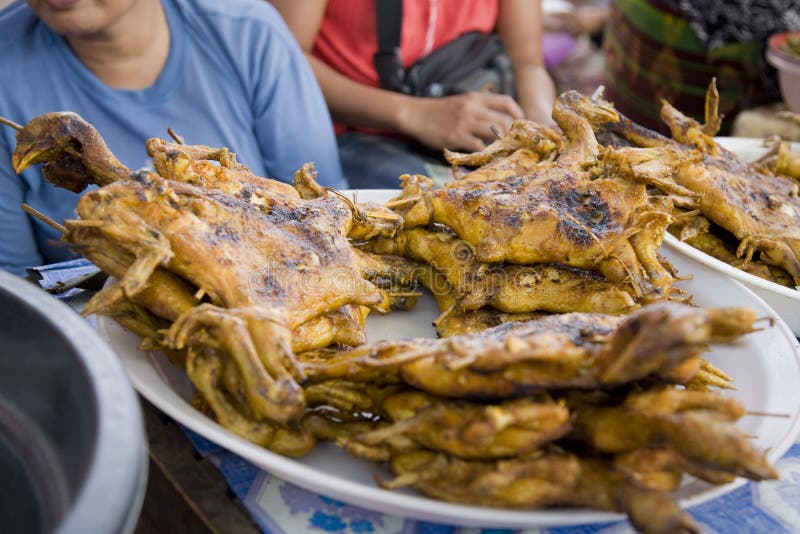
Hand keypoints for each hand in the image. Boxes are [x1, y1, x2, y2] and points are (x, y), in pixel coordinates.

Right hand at [399, 92, 524, 151]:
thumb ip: (479, 107)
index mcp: (476, 98)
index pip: (506, 101)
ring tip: (498, 151)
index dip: (518, 114)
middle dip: (510, 135)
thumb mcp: (461, 101)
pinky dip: (483, 153)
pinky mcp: (456, 136)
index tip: (520, 124)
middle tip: (509, 144)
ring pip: (493, 134)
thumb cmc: (439, 111)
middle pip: (503, 121)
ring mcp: (465, 123)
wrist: (416, 114)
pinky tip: (481, 156)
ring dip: (498, 145)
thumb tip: (498, 122)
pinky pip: (478, 147)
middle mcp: (473, 108)